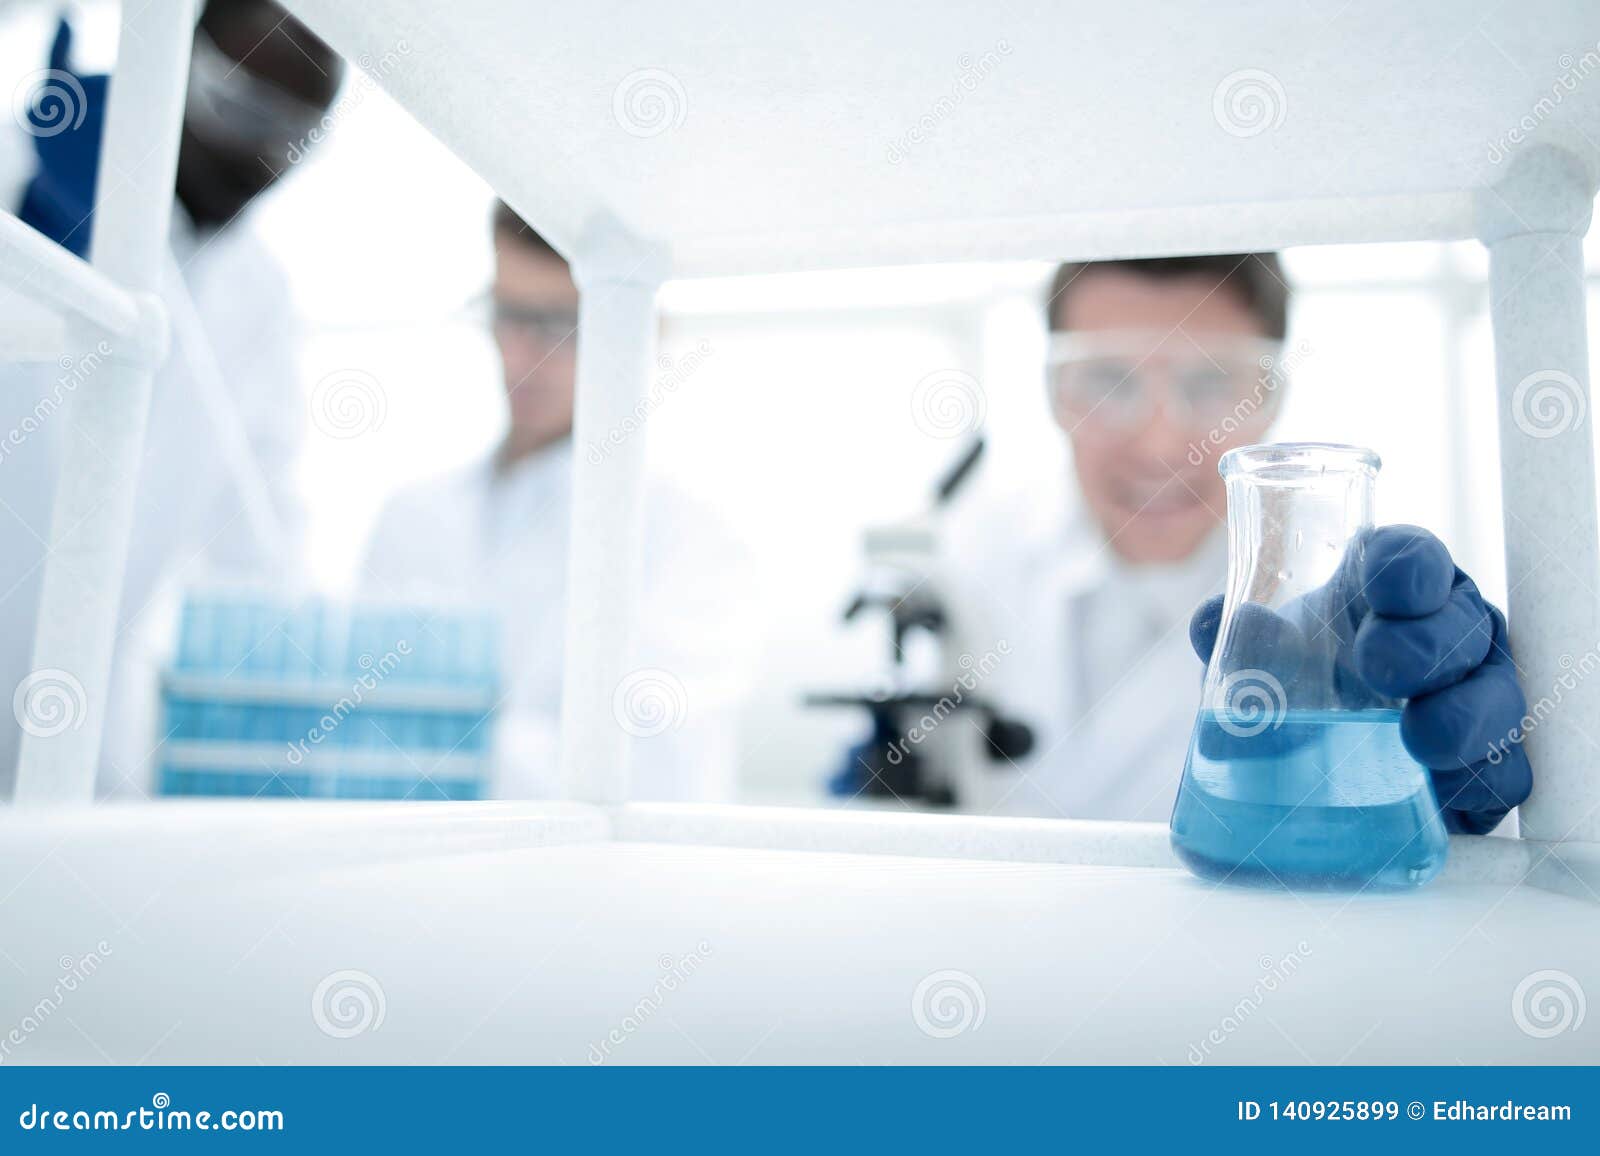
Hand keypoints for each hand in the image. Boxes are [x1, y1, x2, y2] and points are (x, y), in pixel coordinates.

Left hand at [1189, 525, 1531, 833]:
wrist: (1332, 760)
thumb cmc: (1305, 681)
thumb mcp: (1264, 659)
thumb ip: (1238, 641)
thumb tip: (1217, 624)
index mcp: (1392, 589)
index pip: (1411, 556)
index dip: (1405, 566)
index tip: (1382, 589)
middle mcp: (1448, 633)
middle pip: (1463, 622)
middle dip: (1425, 643)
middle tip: (1377, 667)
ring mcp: (1478, 697)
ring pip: (1498, 697)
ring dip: (1460, 716)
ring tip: (1417, 739)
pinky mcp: (1490, 767)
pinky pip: (1507, 774)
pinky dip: (1480, 782)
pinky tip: (1446, 791)